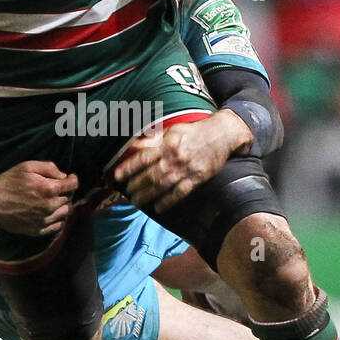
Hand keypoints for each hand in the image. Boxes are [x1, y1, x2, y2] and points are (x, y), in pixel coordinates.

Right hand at [0, 161, 77, 235]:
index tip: (70, 178)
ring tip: (53, 200)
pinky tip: (50, 213)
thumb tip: (63, 175)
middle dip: (65, 192)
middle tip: (57, 188)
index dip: (73, 179)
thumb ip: (48, 168)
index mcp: (49, 189)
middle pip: (68, 199)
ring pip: (64, 213)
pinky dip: (57, 219)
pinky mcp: (37, 230)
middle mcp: (49, 206)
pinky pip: (56, 226)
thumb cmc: (7, 182)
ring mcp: (44, 220)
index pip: (72, 185)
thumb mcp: (26, 166)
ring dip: (62, 205)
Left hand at [112, 111, 251, 212]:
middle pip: (152, 174)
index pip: (144, 157)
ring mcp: (187, 170)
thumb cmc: (194, 132)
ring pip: (163, 185)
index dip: (129, 167)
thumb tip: (134, 145)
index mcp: (168, 144)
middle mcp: (175, 158)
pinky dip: (169, 201)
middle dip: (137, 185)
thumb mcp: (172, 131)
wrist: (222, 135)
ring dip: (148, 195)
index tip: (117, 175)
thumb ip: (152, 140)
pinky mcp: (197, 179)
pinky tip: (158, 208)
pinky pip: (180, 193)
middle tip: (127, 192)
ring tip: (137, 201)